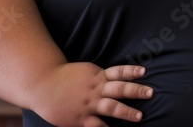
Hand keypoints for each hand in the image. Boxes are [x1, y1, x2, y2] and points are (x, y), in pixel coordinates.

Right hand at [33, 62, 153, 126]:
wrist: (41, 85)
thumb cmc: (65, 79)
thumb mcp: (84, 72)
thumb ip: (100, 77)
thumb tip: (118, 78)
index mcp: (96, 76)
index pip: (118, 72)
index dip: (131, 71)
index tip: (144, 72)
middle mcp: (95, 89)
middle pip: (119, 88)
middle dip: (136, 90)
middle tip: (151, 92)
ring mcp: (88, 104)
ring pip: (110, 107)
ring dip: (126, 111)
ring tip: (140, 116)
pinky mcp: (80, 118)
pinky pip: (96, 125)